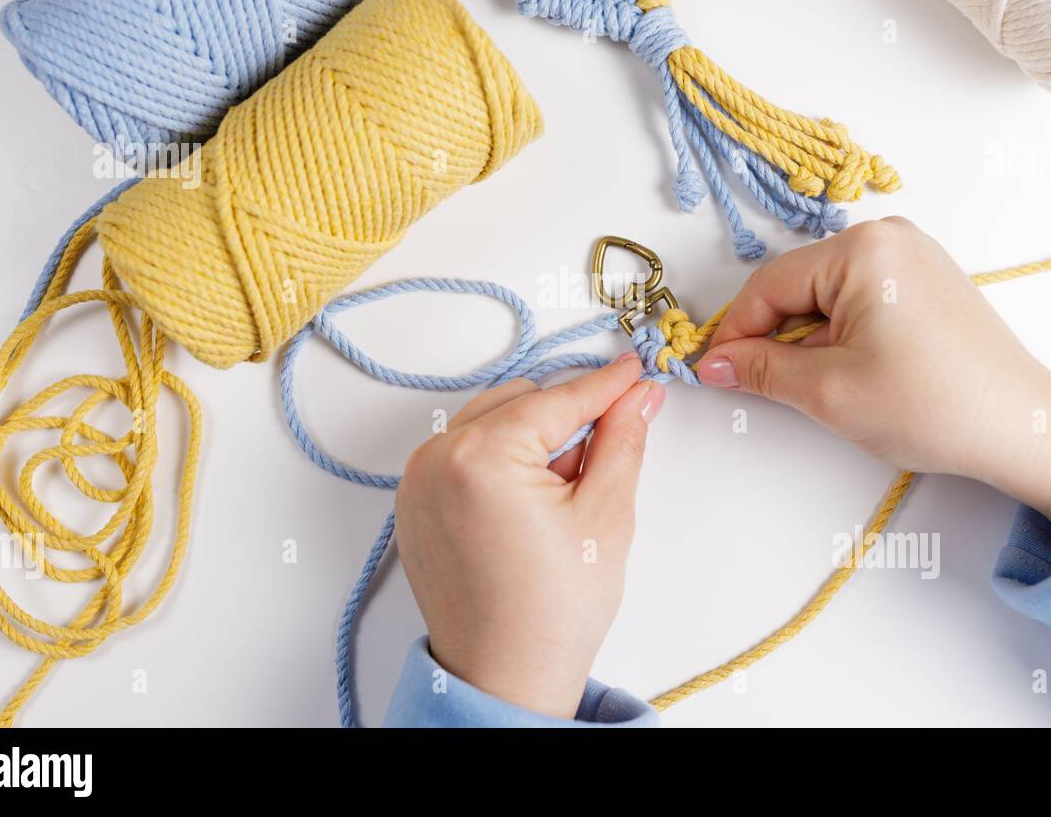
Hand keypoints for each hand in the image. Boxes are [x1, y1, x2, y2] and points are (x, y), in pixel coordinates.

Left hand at [395, 355, 664, 717]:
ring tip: (564, 492)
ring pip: (489, 422)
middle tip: (604, 455)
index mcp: (480, 457)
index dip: (605, 385)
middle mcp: (435, 459)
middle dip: (565, 419)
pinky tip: (530, 503)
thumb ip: (621, 441)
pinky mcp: (413, 504)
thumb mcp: (606, 516)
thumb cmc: (550, 613)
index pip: (557, 400)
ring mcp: (416, 482)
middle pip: (519, 401)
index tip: (634, 371)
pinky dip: (499, 460)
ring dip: (531, 438)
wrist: (504, 679)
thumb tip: (637, 397)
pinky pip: (462, 453)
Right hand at [695, 218, 1050, 545]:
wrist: (1020, 427)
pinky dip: (840, 331)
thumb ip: (762, 370)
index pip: (769, 285)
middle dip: (773, 335)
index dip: (735, 332)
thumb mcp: (828, 391)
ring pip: (826, 293)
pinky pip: (859, 295)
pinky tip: (849, 370)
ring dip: (808, 336)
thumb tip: (716, 363)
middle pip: (797, 284)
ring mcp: (913, 254)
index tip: (714, 370)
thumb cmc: (933, 406)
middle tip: (760, 385)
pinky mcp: (927, 278)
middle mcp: (889, 235)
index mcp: (863, 249)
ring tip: (817, 385)